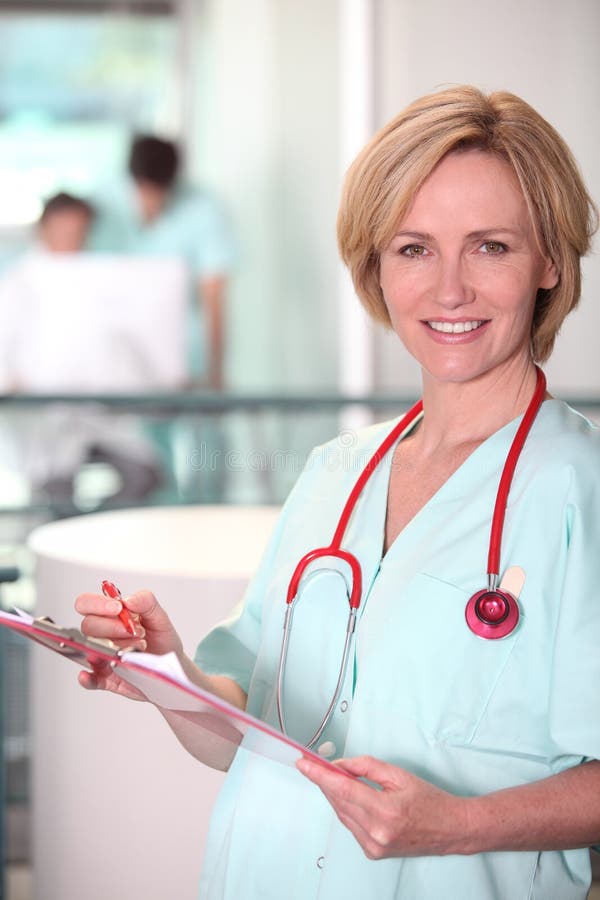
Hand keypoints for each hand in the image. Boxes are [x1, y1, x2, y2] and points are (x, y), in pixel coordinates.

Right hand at [75, 589, 183, 698]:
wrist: (170, 668)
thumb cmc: (161, 642)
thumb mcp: (160, 618)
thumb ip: (146, 602)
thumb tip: (128, 600)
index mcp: (111, 616)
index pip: (88, 604)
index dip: (97, 604)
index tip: (118, 608)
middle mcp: (102, 635)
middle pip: (88, 625)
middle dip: (111, 626)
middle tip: (135, 631)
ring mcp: (102, 657)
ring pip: (90, 649)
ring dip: (112, 649)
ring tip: (137, 649)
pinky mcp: (106, 678)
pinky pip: (90, 680)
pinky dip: (87, 678)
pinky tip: (88, 675)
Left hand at [296, 755, 467, 858]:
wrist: (450, 829)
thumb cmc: (430, 801)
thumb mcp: (398, 775)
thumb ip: (365, 767)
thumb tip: (340, 765)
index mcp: (384, 811)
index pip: (342, 789)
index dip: (319, 775)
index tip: (303, 763)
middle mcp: (376, 833)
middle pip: (338, 801)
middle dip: (325, 781)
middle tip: (314, 763)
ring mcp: (373, 846)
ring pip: (342, 814)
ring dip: (335, 794)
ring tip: (334, 777)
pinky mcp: (372, 852)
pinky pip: (350, 825)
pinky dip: (346, 808)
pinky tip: (349, 796)